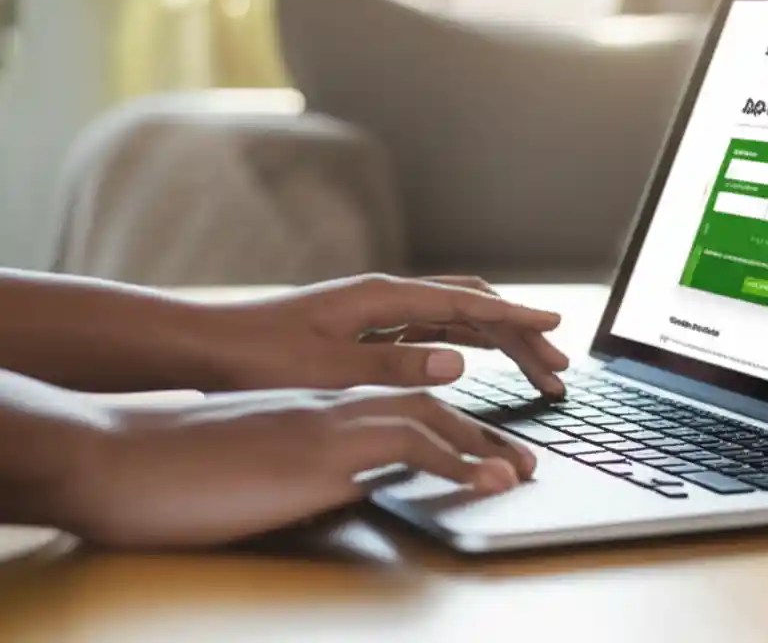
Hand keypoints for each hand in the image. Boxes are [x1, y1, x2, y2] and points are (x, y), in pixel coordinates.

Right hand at [51, 386, 535, 546]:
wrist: (118, 455)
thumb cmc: (176, 469)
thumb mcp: (257, 464)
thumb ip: (305, 468)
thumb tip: (344, 488)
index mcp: (315, 408)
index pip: (397, 405)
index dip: (447, 429)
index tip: (483, 454)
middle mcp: (329, 404)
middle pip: (426, 403)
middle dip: (482, 434)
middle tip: (523, 462)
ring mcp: (327, 421)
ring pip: (428, 415)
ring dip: (483, 444)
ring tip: (524, 471)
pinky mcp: (319, 448)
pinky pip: (408, 445)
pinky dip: (458, 462)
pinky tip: (491, 480)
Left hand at [206, 275, 568, 394]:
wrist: (207, 347)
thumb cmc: (258, 358)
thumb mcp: (326, 370)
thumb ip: (395, 367)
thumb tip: (460, 362)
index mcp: (382, 298)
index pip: (466, 304)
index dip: (516, 318)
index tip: (557, 329)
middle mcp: (386, 297)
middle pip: (472, 309)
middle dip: (520, 336)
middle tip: (558, 370)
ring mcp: (379, 312)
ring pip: (457, 320)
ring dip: (499, 342)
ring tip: (536, 370)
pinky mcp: (368, 330)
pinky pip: (434, 332)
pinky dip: (469, 345)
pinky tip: (484, 361)